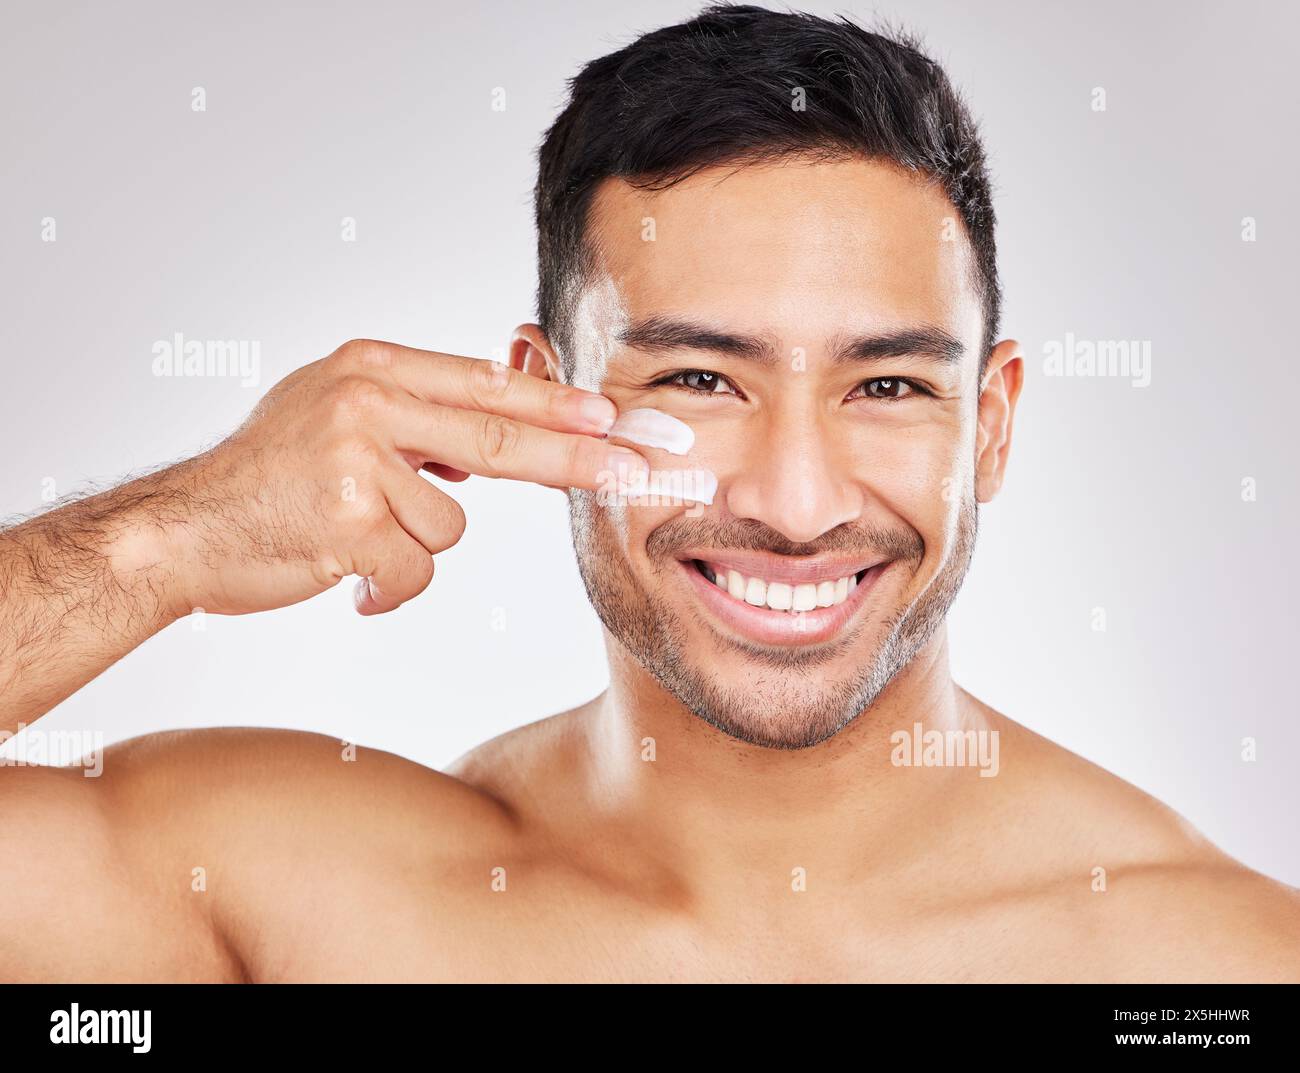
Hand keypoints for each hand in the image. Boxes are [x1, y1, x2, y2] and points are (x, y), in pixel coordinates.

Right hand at [161, 338, 645, 615]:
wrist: (181, 529)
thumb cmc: (267, 478)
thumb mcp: (334, 411)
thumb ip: (413, 413)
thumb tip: (497, 434)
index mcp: (371, 368)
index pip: (484, 387)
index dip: (556, 407)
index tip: (613, 419)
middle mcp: (365, 402)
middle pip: (497, 438)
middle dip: (574, 460)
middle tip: (634, 469)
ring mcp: (354, 461)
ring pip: (448, 526)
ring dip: (411, 547)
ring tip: (350, 536)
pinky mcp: (345, 523)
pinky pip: (412, 572)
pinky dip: (384, 589)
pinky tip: (340, 573)